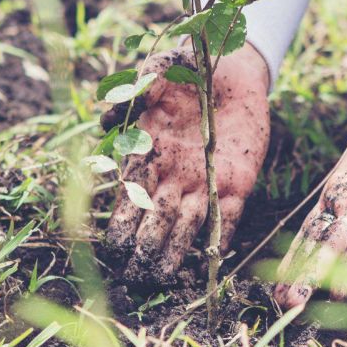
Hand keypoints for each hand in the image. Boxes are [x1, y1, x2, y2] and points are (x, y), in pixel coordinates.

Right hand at [100, 43, 270, 285]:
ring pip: (186, 224)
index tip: (115, 245)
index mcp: (149, 151)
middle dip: (145, 246)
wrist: (236, 70)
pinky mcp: (237, 182)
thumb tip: (109, 113)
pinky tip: (211, 259)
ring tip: (162, 279)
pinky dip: (219, 238)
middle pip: (155, 218)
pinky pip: (228, 216)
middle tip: (135, 275)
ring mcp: (204, 181)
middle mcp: (173, 174)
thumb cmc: (190, 68)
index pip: (130, 195)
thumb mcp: (162, 69)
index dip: (122, 221)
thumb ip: (139, 88)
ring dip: (174, 251)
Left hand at [272, 78, 346, 307]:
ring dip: (302, 268)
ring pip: (321, 239)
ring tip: (280, 299)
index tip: (336, 293)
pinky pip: (316, 219)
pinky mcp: (338, 187)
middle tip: (291, 306)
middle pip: (337, 247)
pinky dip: (301, 244)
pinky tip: (284, 269)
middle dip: (314, 275)